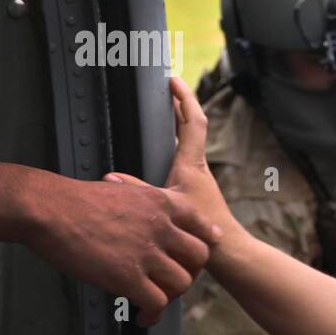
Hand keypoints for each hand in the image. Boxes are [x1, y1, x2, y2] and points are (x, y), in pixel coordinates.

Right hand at [25, 172, 220, 326]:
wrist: (47, 208)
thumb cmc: (75, 200)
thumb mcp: (124, 189)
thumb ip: (145, 204)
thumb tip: (148, 217)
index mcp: (162, 203)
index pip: (203, 225)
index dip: (204, 243)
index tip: (197, 257)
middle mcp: (162, 227)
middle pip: (199, 257)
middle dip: (189, 272)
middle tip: (173, 282)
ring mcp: (146, 253)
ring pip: (181, 282)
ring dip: (171, 296)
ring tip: (156, 301)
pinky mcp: (127, 277)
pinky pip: (157, 302)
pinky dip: (153, 314)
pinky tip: (144, 316)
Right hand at [107, 76, 239, 275]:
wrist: (223, 252)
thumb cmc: (200, 232)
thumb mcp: (164, 208)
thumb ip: (139, 192)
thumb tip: (112, 180)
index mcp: (192, 165)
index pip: (192, 122)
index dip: (183, 98)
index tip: (172, 81)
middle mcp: (198, 168)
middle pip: (192, 128)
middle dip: (179, 106)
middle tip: (166, 89)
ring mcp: (198, 179)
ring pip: (189, 144)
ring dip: (177, 127)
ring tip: (163, 112)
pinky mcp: (195, 191)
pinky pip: (184, 160)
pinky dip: (173, 149)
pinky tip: (160, 157)